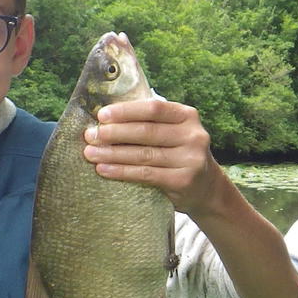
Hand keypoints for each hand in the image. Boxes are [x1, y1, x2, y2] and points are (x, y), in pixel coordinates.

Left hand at [83, 96, 220, 212]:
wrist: (206, 189)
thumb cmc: (178, 154)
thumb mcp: (173, 132)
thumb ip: (150, 122)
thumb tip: (106, 119)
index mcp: (187, 116)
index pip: (153, 108)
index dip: (126, 111)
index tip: (102, 116)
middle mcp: (193, 135)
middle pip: (146, 131)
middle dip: (114, 133)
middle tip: (91, 136)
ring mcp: (190, 159)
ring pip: (143, 154)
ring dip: (113, 153)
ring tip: (91, 153)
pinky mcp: (183, 180)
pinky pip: (145, 174)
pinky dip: (121, 171)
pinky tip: (104, 169)